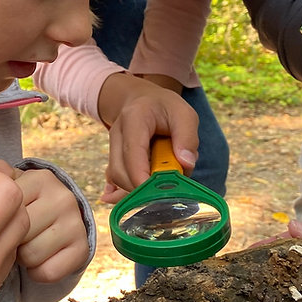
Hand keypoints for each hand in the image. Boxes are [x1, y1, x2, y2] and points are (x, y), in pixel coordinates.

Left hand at [8, 167, 88, 283]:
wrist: (59, 222)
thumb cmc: (25, 203)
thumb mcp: (10, 184)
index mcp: (41, 178)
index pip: (5, 205)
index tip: (2, 214)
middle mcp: (63, 198)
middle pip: (18, 232)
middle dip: (9, 238)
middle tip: (15, 233)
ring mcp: (76, 224)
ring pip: (30, 255)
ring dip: (21, 257)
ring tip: (26, 245)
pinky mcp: (83, 249)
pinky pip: (47, 272)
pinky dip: (37, 272)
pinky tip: (39, 260)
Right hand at [96, 72, 198, 201]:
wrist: (141, 100)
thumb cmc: (164, 107)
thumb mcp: (184, 113)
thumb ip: (188, 137)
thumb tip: (186, 164)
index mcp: (134, 119)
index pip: (133, 152)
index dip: (141, 177)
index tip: (156, 195)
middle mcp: (117, 134)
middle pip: (121, 170)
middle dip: (141, 189)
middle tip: (166, 196)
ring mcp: (113, 147)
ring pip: (117, 178)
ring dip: (138, 190)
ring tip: (161, 191)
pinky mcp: (114, 159)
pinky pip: (114, 180)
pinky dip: (122, 193)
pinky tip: (125, 201)